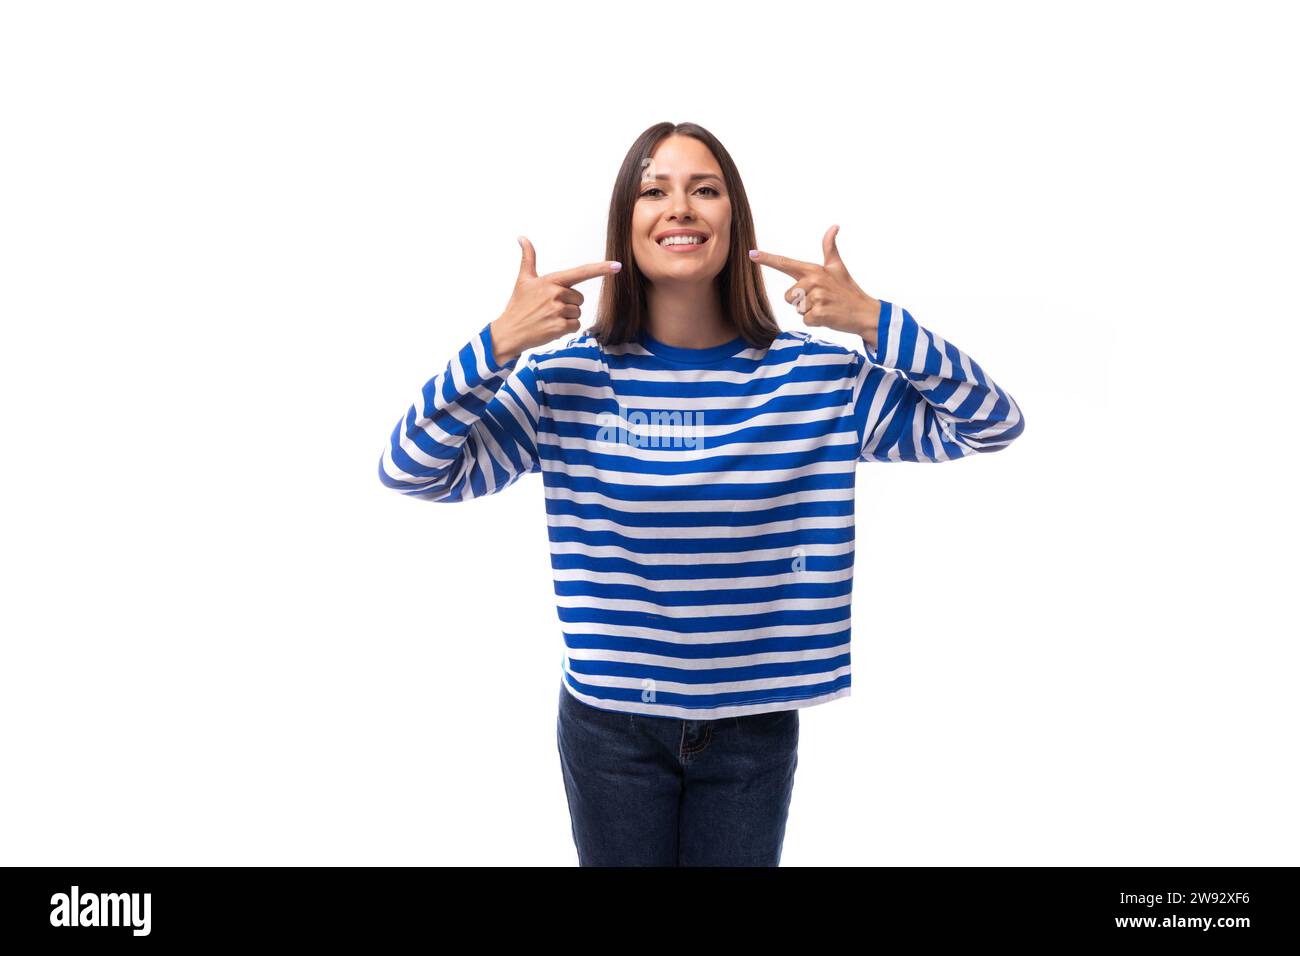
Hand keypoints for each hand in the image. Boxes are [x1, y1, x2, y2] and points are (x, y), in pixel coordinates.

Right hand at [490, 237, 621, 364]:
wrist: (509, 332)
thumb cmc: (518, 305)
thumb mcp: (523, 280)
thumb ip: (528, 258)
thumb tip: (522, 237)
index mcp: (551, 280)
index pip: (581, 272)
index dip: (601, 269)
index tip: (617, 266)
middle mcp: (556, 293)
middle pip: (580, 299)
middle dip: (569, 305)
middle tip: (549, 308)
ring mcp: (558, 310)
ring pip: (578, 313)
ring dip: (567, 318)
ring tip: (548, 318)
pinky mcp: (559, 326)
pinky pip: (576, 326)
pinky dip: (566, 329)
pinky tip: (551, 328)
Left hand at [749, 225, 880, 350]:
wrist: (864, 312)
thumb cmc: (847, 290)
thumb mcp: (838, 267)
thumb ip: (830, 247)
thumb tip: (834, 226)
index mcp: (814, 270)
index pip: (786, 263)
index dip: (767, 259)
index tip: (751, 254)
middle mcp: (814, 281)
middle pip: (787, 296)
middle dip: (800, 302)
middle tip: (821, 299)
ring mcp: (817, 298)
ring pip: (797, 309)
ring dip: (808, 312)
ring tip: (825, 307)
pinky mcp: (819, 314)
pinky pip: (805, 321)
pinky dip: (815, 322)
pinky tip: (828, 316)